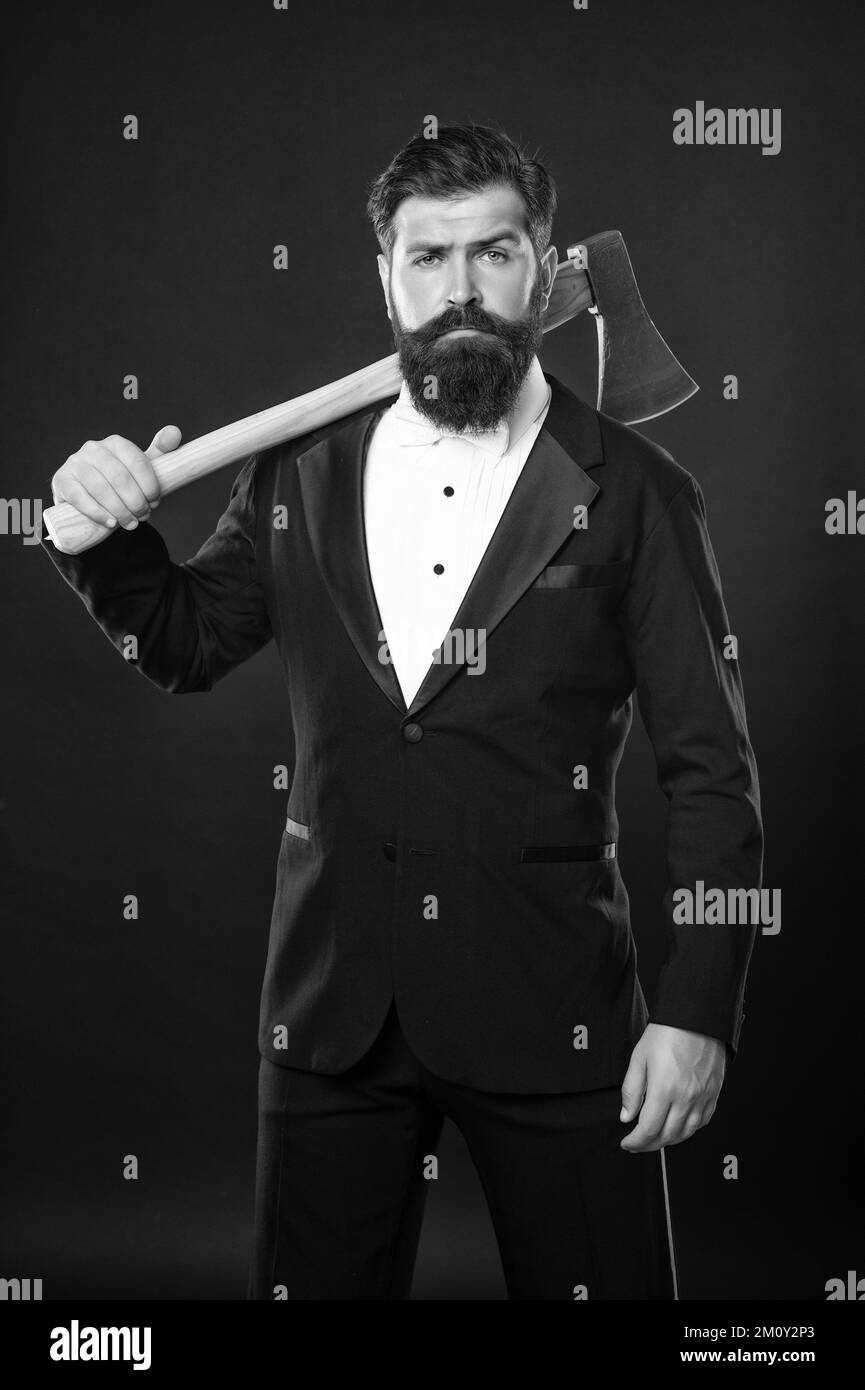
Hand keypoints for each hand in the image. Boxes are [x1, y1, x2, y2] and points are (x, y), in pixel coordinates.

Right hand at [51, 425, 180, 531]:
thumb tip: (174, 432)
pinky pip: (80, 498)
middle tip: (143, 516)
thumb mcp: (140, 468)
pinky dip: (98, 513)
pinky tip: (111, 523)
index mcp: (116, 443)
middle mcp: (93, 448)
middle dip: (135, 501)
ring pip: (101, 489)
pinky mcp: (62, 481)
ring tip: (131, 523)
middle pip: (120, 477)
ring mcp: (75, 463)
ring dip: (120, 510)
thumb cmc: (120, 483)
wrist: (89, 499)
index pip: (137, 461)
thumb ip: (160, 451)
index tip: (155, 502)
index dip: (149, 485)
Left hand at [619, 1022, 725, 1152]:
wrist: (696, 1017)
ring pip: (686, 1133)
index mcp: (665, 1090)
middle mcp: (686, 1098)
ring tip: (655, 1137)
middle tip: (637, 1143)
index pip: (648, 1130)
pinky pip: (702, 1122)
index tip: (627, 1143)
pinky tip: (678, 1126)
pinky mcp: (714, 1093)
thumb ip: (632, 1090)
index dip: (635, 1142)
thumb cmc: (667, 1032)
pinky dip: (688, 1130)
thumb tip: (626, 1116)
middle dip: (649, 1145)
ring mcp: (703, 1097)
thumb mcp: (639, 1058)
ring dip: (669, 1140)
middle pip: (667, 1136)